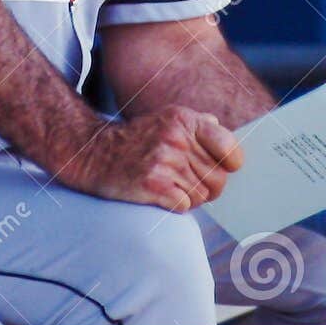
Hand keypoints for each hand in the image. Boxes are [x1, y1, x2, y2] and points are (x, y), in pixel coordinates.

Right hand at [56, 106, 243, 211]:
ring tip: (169, 186)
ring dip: (190, 197)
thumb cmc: (136, 140)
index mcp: (184, 119)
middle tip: (188, 182)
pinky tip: (160, 195)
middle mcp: (176, 138)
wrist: (94, 154)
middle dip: (209, 187)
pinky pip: (184, 205)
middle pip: (218, 178)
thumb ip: (197, 123)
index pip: (230, 147)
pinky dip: (176, 206)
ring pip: (202, 195)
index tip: (224, 167)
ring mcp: (164, 160)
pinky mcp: (153, 183)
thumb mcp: (166, 119)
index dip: (231, 163)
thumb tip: (222, 128)